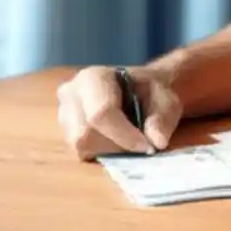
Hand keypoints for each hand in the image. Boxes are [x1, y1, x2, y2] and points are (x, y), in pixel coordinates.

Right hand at [56, 65, 182, 160]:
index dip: (124, 135)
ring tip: (130, 137)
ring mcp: (63, 114)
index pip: (100, 113)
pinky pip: (81, 152)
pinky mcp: (65, 133)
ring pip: (81, 147)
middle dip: (117, 145)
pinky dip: (104, 152)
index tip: (148, 147)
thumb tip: (157, 142)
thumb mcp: (166, 101)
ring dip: (111, 150)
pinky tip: (117, 140)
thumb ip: (162, 119)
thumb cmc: (151, 93)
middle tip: (140, 143)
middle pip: (85, 134)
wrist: (141, 91)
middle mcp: (70, 94)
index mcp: (93, 78)